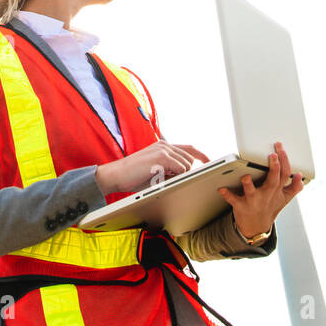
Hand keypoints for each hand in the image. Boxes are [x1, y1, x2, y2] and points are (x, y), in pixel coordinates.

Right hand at [95, 141, 209, 195]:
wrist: (116, 175)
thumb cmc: (133, 176)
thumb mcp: (154, 170)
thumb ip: (169, 169)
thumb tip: (186, 175)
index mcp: (163, 146)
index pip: (188, 148)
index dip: (201, 155)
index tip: (209, 162)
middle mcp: (164, 145)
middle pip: (190, 158)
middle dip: (188, 171)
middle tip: (176, 181)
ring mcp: (163, 150)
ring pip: (186, 164)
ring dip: (179, 175)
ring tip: (161, 179)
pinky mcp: (161, 157)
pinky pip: (180, 169)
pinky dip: (174, 176)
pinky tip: (160, 177)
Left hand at [217, 142, 303, 240]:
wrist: (256, 227)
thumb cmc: (269, 208)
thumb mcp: (284, 199)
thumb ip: (294, 187)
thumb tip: (300, 176)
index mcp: (277, 191)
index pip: (284, 174)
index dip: (284, 161)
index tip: (280, 150)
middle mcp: (267, 195)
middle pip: (273, 180)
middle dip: (274, 168)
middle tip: (272, 155)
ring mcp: (254, 201)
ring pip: (252, 192)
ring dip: (248, 184)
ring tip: (246, 176)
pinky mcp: (241, 206)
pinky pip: (233, 200)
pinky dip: (227, 194)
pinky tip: (221, 188)